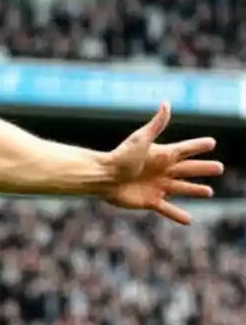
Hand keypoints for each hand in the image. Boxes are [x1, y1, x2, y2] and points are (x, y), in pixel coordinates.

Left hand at [99, 103, 222, 224]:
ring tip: (208, 192)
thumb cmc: (121, 156)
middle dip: (204, 169)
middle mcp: (162, 171)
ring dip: (195, 190)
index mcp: (162, 155)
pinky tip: (189, 220)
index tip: (211, 142)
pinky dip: (177, 215)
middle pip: (189, 169)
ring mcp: (157, 186)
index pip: (185, 149)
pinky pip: (167, 209)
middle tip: (219, 167)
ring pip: (182, 189)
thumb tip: (166, 104)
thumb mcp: (141, 139)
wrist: (103, 176)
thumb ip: (156, 124)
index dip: (198, 146)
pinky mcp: (150, 201)